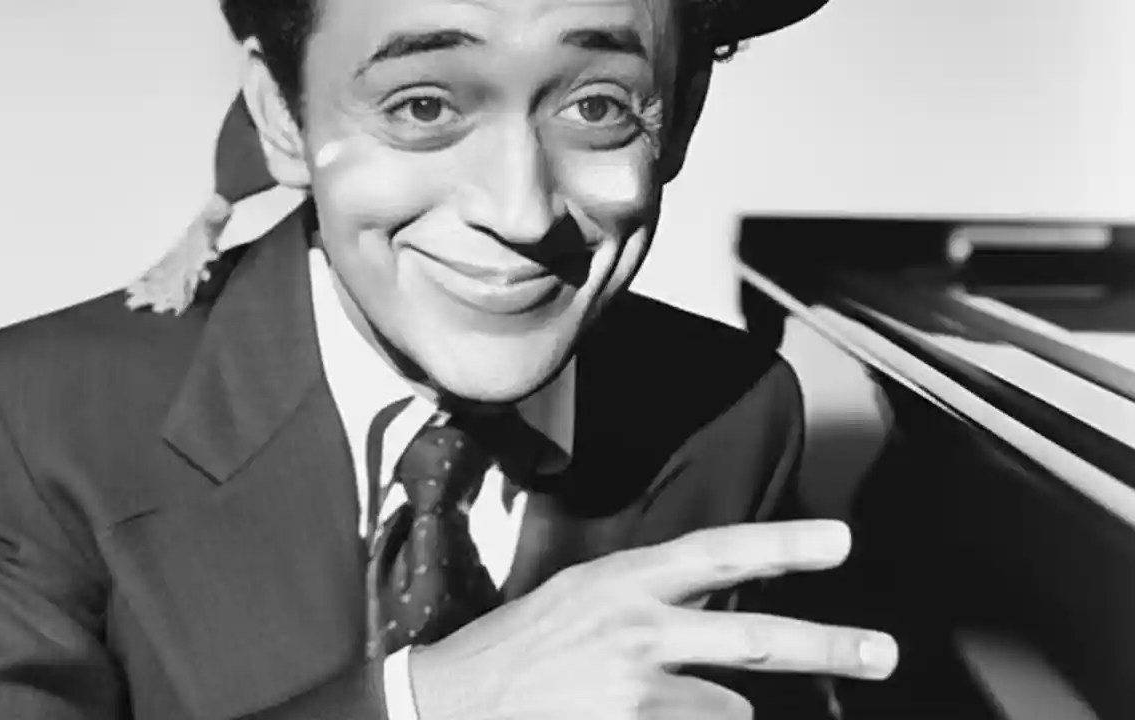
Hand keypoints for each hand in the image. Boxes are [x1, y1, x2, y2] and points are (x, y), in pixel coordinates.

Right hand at [408, 520, 896, 719]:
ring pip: (728, 709)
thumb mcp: (579, 598)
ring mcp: (636, 689)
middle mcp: (636, 630)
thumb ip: (645, 598)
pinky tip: (641, 715)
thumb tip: (714, 606)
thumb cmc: (518, 648)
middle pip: (753, 639)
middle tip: (882, 650)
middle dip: (828, 644)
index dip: (781, 545)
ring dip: (711, 714)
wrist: (454, 701)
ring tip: (648, 706)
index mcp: (622, 581)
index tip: (838, 541)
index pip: (715, 553)